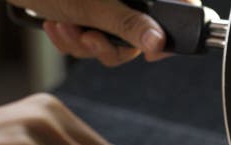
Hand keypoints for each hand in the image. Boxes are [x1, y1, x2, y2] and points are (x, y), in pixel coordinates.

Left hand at [9, 0, 196, 65]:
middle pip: (138, 36)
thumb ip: (128, 25)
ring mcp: (106, 6)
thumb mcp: (93, 6)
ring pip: (111, 43)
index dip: (167, 34)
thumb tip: (158, 43)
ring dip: (83, 44)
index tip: (151, 52)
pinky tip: (56, 25)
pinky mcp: (86, 14)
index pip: (174, 7)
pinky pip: (89, 41)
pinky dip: (71, 40)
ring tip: (65, 26)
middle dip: (107, 45)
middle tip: (89, 37)